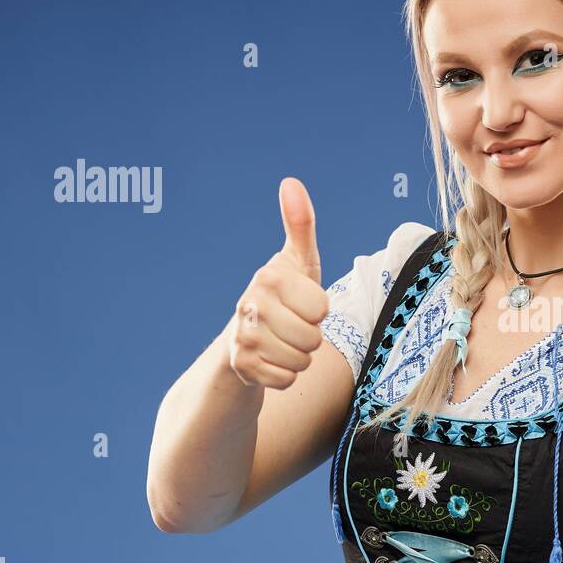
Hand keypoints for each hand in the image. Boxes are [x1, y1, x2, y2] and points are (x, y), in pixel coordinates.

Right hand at [224, 177, 329, 389]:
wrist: (248, 335)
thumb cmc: (285, 294)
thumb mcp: (298, 260)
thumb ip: (300, 224)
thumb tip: (291, 182)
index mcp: (269, 276)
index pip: (321, 309)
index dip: (320, 311)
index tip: (304, 304)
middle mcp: (249, 304)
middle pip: (311, 338)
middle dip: (311, 338)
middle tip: (295, 327)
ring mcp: (242, 336)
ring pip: (300, 361)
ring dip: (300, 357)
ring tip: (284, 342)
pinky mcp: (240, 366)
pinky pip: (286, 379)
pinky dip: (286, 375)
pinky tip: (272, 360)